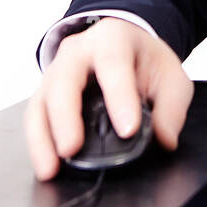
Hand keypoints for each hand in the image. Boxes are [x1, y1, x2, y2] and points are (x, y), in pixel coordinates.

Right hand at [24, 17, 193, 180]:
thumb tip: (164, 140)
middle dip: (66, 117)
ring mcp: (56, 71)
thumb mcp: (171, 75)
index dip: (120, 97)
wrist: (127, 44)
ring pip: (41, 101)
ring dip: (43, 137)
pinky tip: (46, 164)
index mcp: (113, 39)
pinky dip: (37, 143)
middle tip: (72, 149)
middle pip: (64, 81)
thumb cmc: (145, 59)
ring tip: (51, 168)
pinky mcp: (46, 93)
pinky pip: (35, 117)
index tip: (128, 129)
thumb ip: (171, 108)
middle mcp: (77, 51)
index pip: (114, 64)